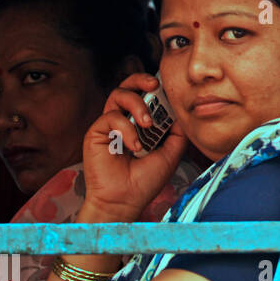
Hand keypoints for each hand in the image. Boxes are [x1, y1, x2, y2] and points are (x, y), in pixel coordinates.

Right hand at [80, 73, 187, 224]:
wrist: (125, 200)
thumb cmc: (145, 181)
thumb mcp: (171, 153)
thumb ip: (178, 133)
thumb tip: (183, 113)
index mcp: (141, 124)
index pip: (145, 96)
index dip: (156, 89)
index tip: (168, 88)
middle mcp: (124, 121)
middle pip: (127, 87)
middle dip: (140, 79)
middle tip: (154, 85)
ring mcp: (109, 126)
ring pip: (117, 95)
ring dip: (136, 104)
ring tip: (148, 124)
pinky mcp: (96, 133)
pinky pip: (111, 117)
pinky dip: (126, 129)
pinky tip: (134, 147)